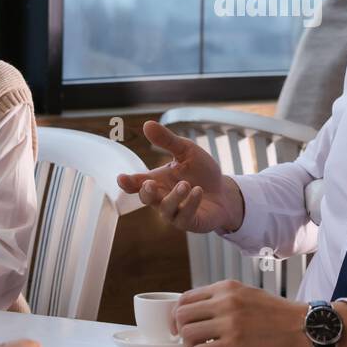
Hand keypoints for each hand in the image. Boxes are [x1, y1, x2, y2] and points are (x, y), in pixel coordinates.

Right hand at [117, 120, 244, 233]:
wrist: (224, 192)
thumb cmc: (201, 172)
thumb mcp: (186, 151)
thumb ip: (167, 141)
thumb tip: (147, 124)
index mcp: (157, 180)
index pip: (137, 183)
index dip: (127, 182)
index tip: (121, 178)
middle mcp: (162, 197)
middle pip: (146, 198)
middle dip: (146, 192)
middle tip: (150, 184)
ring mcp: (175, 212)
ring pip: (166, 209)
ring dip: (174, 197)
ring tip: (185, 185)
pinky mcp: (190, 222)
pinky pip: (184, 217)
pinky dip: (190, 204)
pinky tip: (197, 191)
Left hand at [173, 280, 313, 346]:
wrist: (305, 328)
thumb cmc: (279, 315)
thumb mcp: (249, 294)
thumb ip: (224, 299)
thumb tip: (200, 312)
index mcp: (227, 288)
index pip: (185, 298)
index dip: (177, 316)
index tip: (180, 327)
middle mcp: (226, 302)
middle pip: (181, 315)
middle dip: (181, 332)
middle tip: (190, 343)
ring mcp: (230, 323)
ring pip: (187, 334)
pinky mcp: (234, 345)